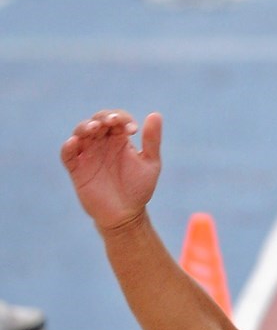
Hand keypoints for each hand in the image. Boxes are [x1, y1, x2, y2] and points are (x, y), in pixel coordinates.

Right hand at [60, 109, 162, 233]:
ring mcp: (87, 154)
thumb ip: (152, 140)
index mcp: (119, 139)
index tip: (133, 130)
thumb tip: (155, 114)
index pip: (116, 119)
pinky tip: (75, 142)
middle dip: (103, 118)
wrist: (127, 215)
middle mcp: (102, 143)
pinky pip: (67, 154)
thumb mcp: (150, 163)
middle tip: (112, 122)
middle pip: (97, 121)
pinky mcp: (76, 169)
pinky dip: (68, 147)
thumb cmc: (139, 188)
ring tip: (95, 128)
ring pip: (80, 133)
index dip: (122, 118)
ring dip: (85, 127)